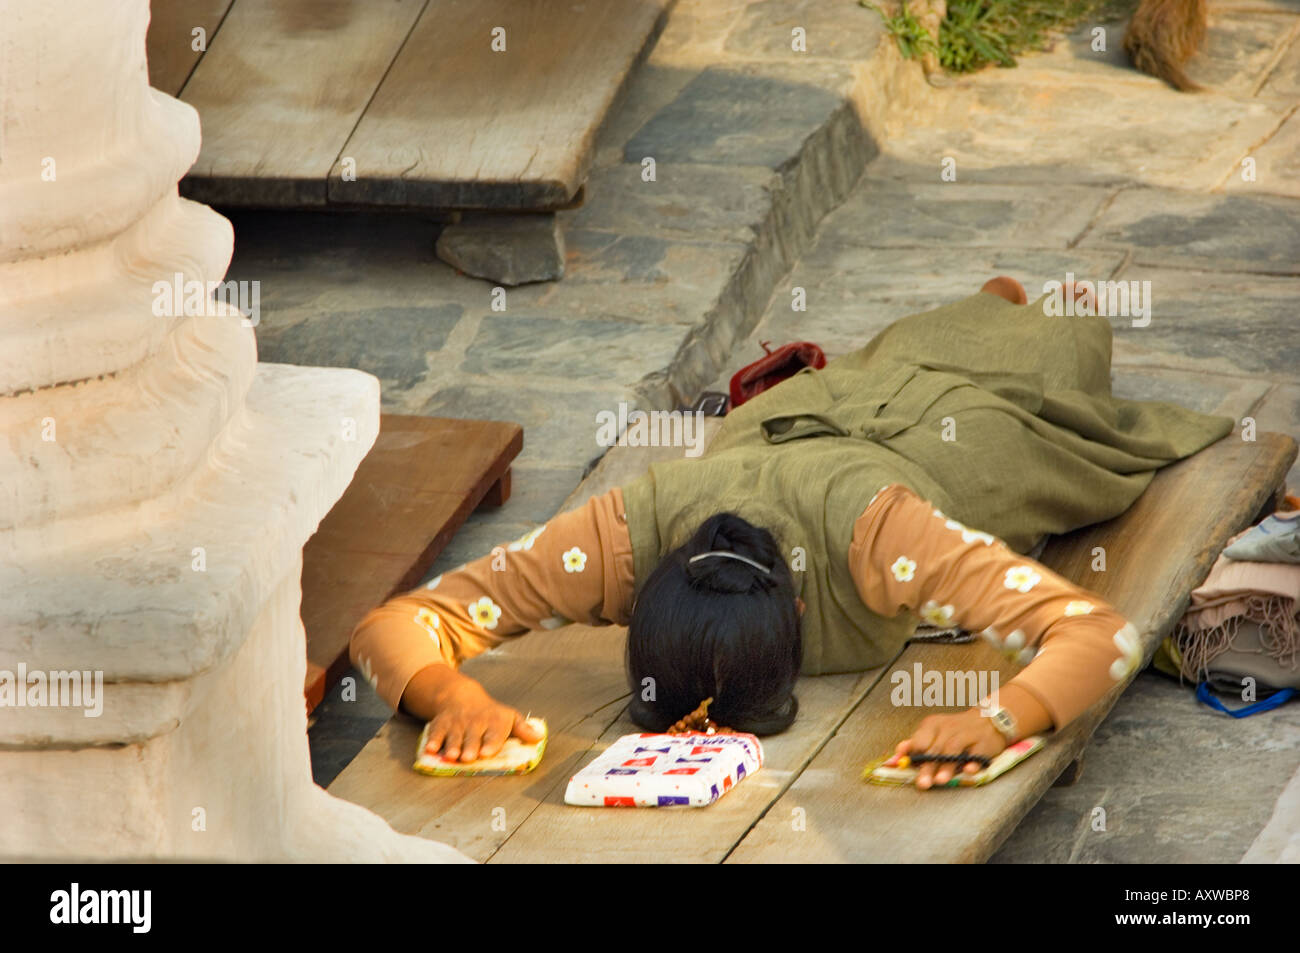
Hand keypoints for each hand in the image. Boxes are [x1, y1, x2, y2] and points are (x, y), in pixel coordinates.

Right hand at [418, 670, 542, 762]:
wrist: (461, 697)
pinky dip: (433, 741)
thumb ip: (523, 729)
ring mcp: (457, 723)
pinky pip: (436, 732)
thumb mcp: (509, 717)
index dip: (491, 742)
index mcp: (494, 721)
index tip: (487, 752)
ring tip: (451, 756)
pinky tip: (430, 750)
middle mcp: (475, 722)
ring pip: (454, 736)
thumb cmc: (490, 714)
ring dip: (452, 746)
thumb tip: (539, 737)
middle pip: (473, 737)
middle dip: (470, 747)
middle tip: (469, 757)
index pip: (494, 733)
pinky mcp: (441, 724)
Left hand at [895, 707, 1007, 789]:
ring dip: (947, 766)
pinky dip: (973, 762)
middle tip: (923, 783)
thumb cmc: (956, 731)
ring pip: (954, 750)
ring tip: (940, 781)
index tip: (909, 769)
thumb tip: (897, 754)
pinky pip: (977, 753)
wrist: (989, 719)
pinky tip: (968, 770)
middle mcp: (948, 728)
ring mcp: (967, 735)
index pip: (920, 741)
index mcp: (932, 725)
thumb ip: (917, 744)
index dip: (914, 756)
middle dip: (928, 767)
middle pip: (935, 748)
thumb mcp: (934, 732)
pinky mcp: (984, 743)